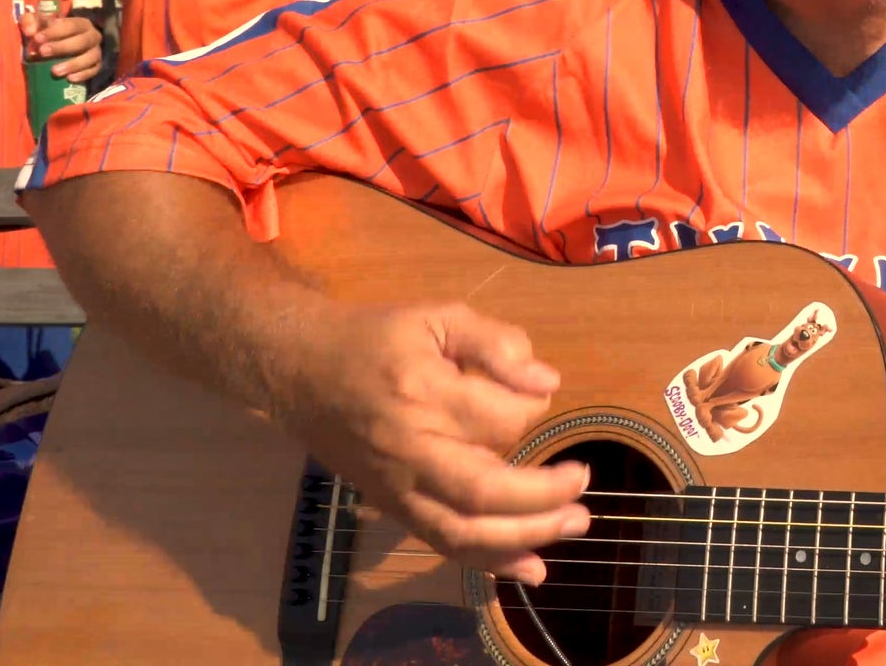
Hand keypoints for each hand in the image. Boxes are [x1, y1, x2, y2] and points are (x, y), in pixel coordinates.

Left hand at [21, 10, 102, 82]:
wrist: (66, 43)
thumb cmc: (51, 31)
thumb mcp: (39, 22)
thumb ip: (31, 21)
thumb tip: (29, 32)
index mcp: (81, 24)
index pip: (72, 25)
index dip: (55, 32)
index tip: (37, 38)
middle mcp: (93, 37)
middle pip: (82, 41)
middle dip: (62, 47)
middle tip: (43, 52)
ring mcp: (96, 52)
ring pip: (91, 57)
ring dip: (73, 64)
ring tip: (55, 71)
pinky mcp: (96, 66)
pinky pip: (94, 71)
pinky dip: (83, 75)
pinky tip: (70, 78)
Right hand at [276, 302, 589, 581]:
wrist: (301, 371)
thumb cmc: (376, 339)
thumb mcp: (436, 316)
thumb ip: (494, 342)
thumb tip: (547, 382)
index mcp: (423, 392)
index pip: (499, 416)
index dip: (532, 405)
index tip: (536, 391)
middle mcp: (410, 449)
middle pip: (483, 490)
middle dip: (543, 494)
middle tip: (584, 482)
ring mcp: (399, 486)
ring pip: (465, 530)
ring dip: (526, 536)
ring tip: (576, 525)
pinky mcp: (394, 507)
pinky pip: (443, 543)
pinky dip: (490, 563)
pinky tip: (531, 569)